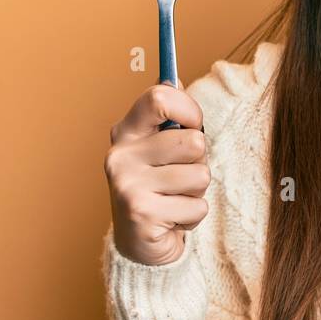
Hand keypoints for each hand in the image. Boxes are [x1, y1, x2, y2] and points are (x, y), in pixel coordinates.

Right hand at [104, 80, 210, 265]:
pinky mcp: (142, 213)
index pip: (159, 98)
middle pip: (194, 142)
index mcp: (125, 133)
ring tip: (175, 199)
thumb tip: (174, 77)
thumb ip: (167, 116)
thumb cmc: (157, 188)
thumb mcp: (159, 148)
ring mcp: (128, 184)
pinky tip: (172, 220)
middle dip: (199, 163)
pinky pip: (197, 206)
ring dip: (197, 192)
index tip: (195, 125)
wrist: (140, 243)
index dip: (189, 110)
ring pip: (200, 176)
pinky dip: (193, 216)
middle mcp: (120, 155)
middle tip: (180, 178)